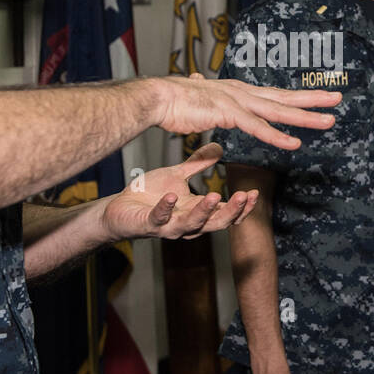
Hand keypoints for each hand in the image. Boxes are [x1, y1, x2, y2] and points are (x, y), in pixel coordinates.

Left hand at [101, 143, 256, 240]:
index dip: (242, 207)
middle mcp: (186, 223)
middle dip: (232, 211)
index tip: (254, 194)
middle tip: (245, 196)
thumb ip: (198, 165)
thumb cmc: (149, 195)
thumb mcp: (177, 176)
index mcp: (196, 212)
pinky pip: (159, 219)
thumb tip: (218, 147)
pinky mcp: (148, 225)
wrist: (119, 208)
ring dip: (204, 211)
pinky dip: (166, 208)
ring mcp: (168, 226)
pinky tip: (172, 196)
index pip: (225, 213)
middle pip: (216, 223)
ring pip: (192, 225)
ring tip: (215, 195)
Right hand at [157, 73, 339, 150]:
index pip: (275, 95)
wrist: (158, 98)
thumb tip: (200, 81)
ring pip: (278, 111)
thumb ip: (206, 95)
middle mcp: (243, 93)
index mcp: (239, 92)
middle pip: (284, 98)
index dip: (298, 98)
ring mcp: (237, 101)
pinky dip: (277, 136)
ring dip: (305, 117)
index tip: (318, 97)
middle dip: (313, 99)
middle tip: (337, 99)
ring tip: (329, 121)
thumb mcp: (199, 99)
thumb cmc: (175, 102)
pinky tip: (294, 143)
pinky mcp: (227, 113)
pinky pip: (257, 128)